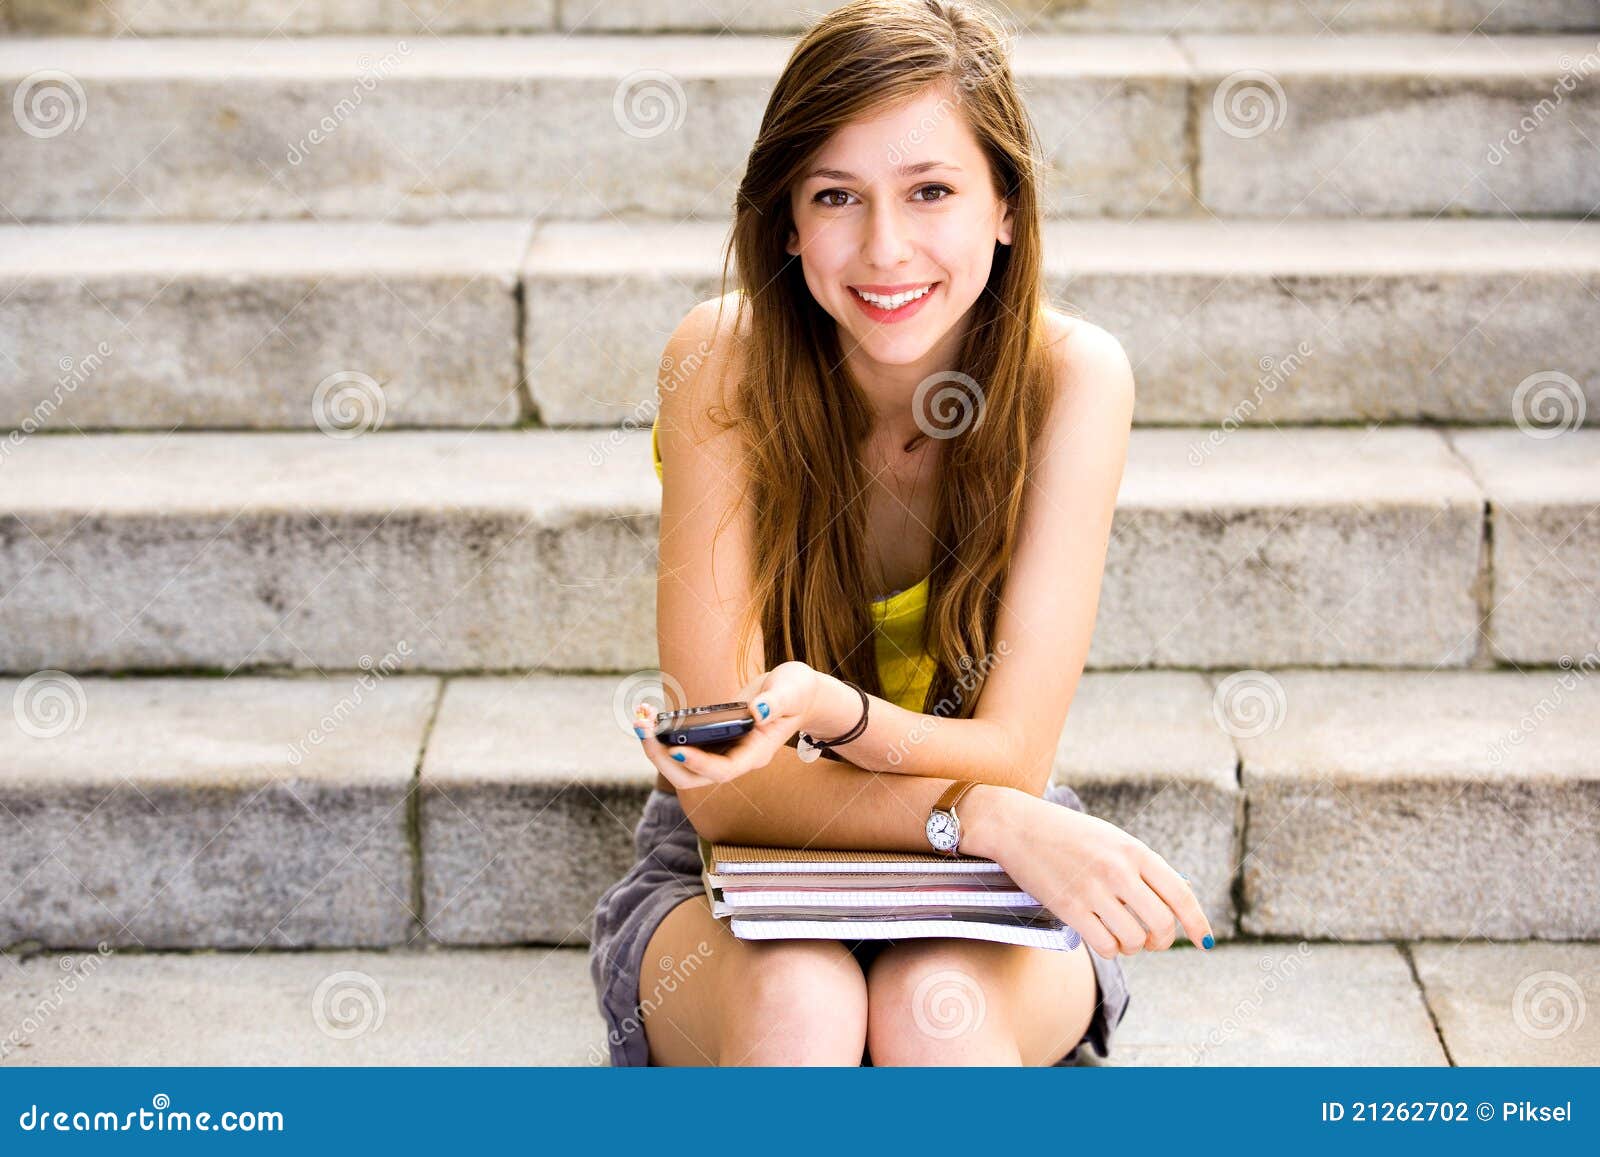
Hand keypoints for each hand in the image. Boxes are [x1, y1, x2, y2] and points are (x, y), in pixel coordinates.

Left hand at [631, 661, 819, 790]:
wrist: (796, 693)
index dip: (699, 764)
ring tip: (641, 720)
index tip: (676, 750)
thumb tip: (757, 712)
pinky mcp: (712, 738)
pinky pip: (682, 746)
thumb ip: (777, 702)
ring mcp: (722, 750)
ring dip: (657, 748)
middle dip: (664, 759)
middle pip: (693, 777)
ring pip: (682, 765)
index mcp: (756, 753)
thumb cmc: (797, 692)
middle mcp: (736, 758)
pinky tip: (650, 713)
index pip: (724, 770)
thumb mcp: (792, 690)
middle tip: (644, 730)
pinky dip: (663, 733)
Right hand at [988, 791, 1214, 958]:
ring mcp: (1092, 890)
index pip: (1181, 894)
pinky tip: (1104, 938)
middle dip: (1162, 940)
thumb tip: (1183, 895)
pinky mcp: (1068, 908)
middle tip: (1153, 940)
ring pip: (1134, 940)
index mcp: (1134, 850)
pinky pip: (1105, 945)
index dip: (1197, 922)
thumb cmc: (1068, 833)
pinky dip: (1111, 949)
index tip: (1204, 940)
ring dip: (1134, 946)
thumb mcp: (1113, 838)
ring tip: (1123, 935)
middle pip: (1161, 924)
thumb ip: (1145, 866)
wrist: (1016, 825)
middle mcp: (1117, 871)